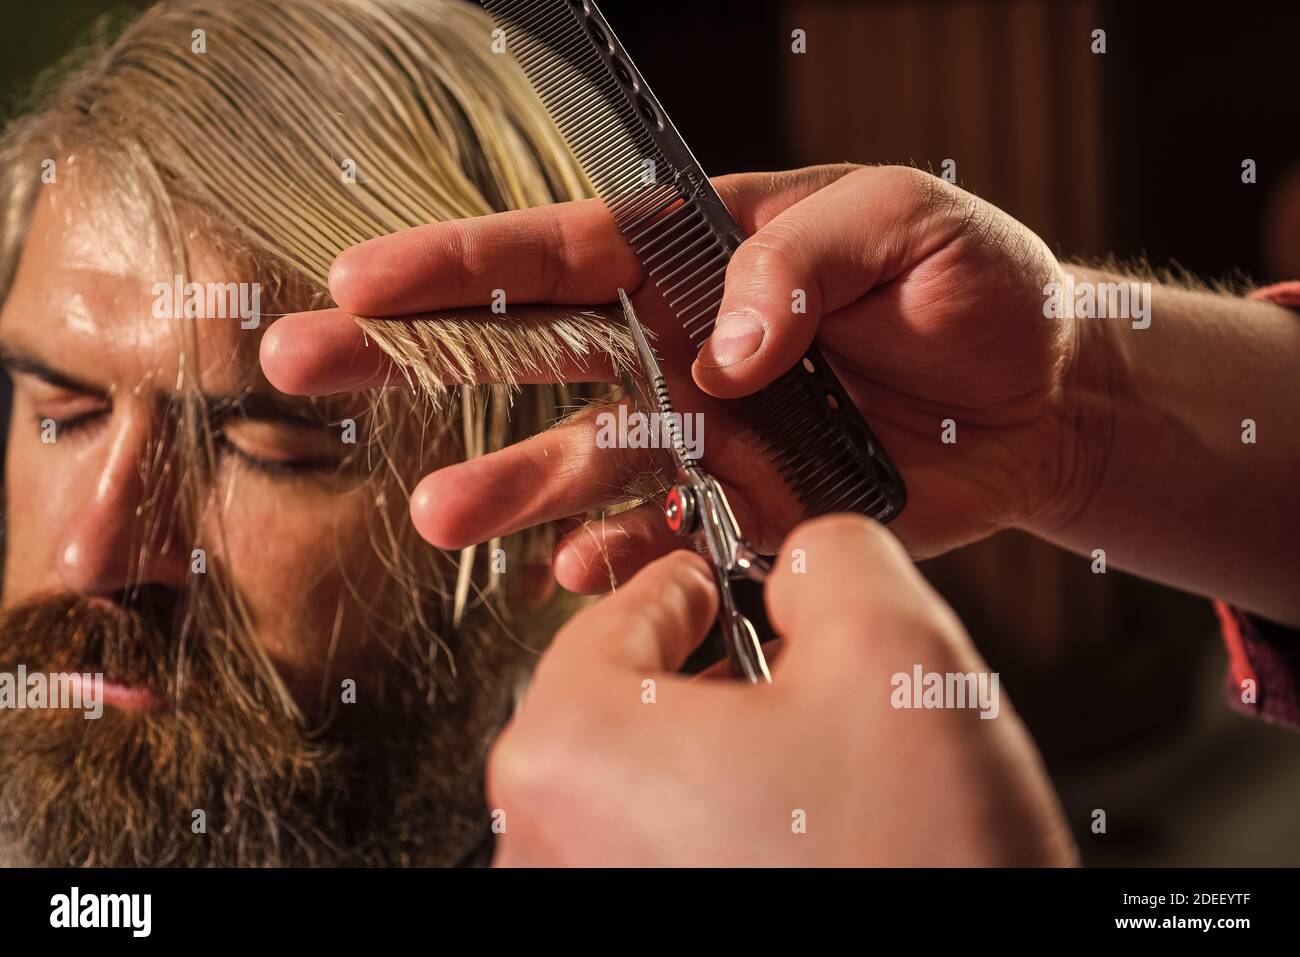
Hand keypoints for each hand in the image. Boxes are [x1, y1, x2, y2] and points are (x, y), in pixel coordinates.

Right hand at [261, 164, 1082, 590]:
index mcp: (703, 255)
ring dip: (507, 487)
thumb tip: (725, 344)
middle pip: (527, 349)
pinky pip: (659, 542)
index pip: (562, 251)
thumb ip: (808, 262)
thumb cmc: (976, 286)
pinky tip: (578, 575)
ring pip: (579, 460)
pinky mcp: (741, 508)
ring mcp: (702, 433)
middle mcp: (679, 344)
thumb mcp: (909, 225)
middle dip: (414, 356)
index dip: (458, 264)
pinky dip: (618, 562)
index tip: (358, 278)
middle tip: (305, 363)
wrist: (1042, 396)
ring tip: (441, 516)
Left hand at [486, 515, 1076, 865]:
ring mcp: (581, 905)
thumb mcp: (894, 650)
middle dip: (711, 678)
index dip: (691, 585)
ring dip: (723, 761)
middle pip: (621, 708)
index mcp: (570, 749)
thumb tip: (808, 555)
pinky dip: (718, 834)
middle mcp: (544, 845)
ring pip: (644, 790)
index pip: (616, 616)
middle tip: (793, 675)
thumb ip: (832, 556)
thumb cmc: (912, 871)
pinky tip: (809, 843)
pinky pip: (659, 858)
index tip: (726, 583)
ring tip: (820, 773)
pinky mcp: (632, 942)